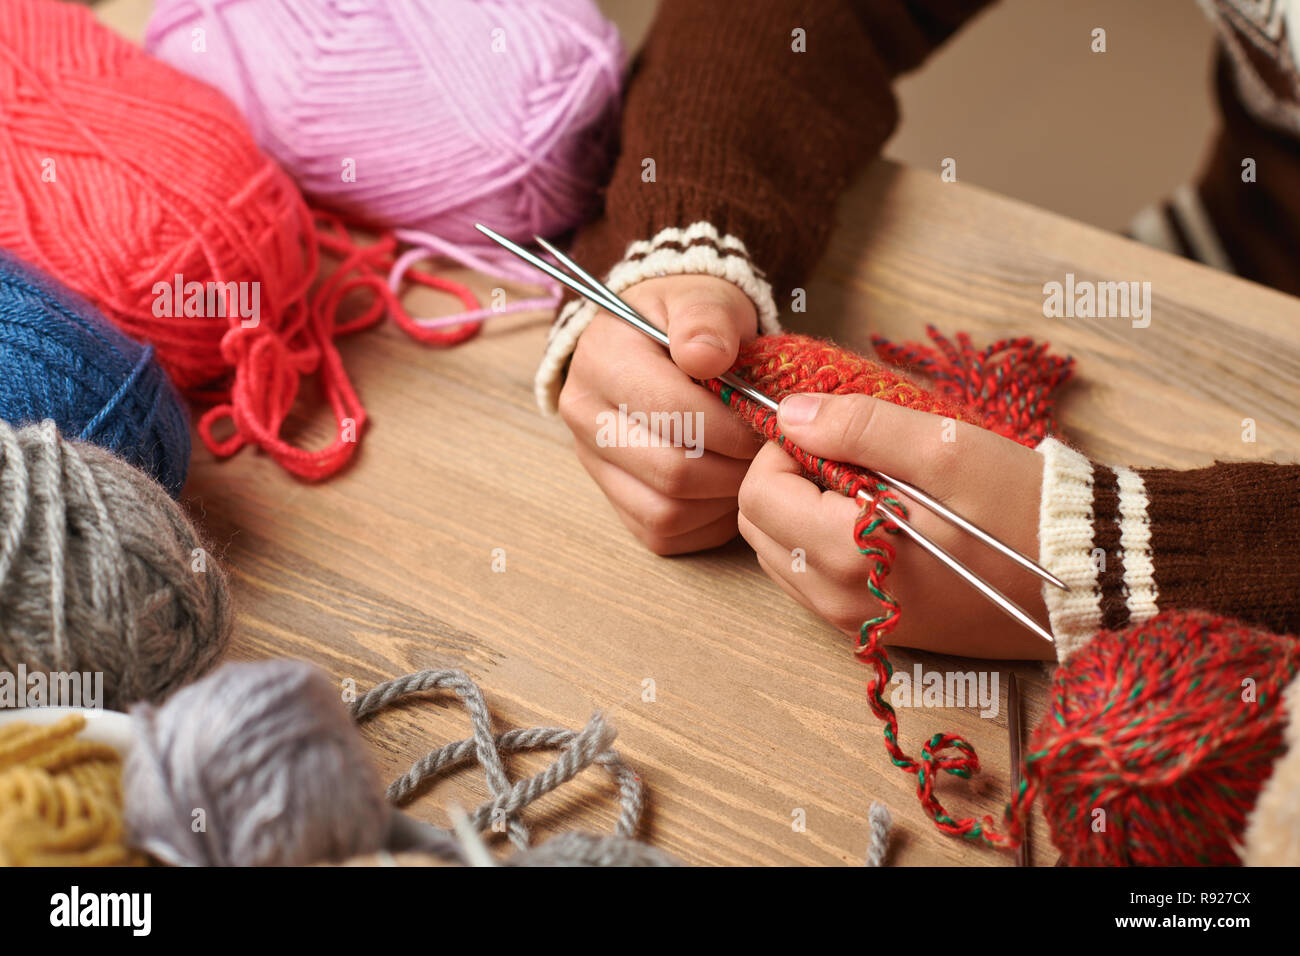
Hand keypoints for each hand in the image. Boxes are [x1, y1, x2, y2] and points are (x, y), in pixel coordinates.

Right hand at [558, 275, 763, 554]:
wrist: (660, 340)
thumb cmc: (690, 323)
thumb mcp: (705, 299)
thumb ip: (707, 319)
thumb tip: (707, 357)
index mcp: (600, 360)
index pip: (671, 411)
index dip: (733, 424)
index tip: (771, 419)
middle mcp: (583, 416)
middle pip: (670, 470)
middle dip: (734, 466)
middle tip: (768, 450)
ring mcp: (593, 463)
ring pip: (665, 510)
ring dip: (723, 498)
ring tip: (750, 466)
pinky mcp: (613, 499)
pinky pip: (663, 532)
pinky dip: (706, 520)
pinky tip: (727, 487)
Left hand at [737, 392, 1053, 658]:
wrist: (1086, 577)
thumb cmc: (1020, 507)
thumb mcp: (943, 446)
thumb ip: (858, 425)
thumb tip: (790, 413)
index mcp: (848, 554)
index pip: (758, 493)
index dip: (782, 450)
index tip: (832, 433)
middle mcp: (840, 600)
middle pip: (760, 527)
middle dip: (786, 480)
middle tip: (849, 454)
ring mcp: (856, 621)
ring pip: (781, 555)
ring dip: (801, 511)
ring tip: (867, 484)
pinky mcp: (876, 627)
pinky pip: (814, 579)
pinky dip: (822, 541)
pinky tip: (877, 516)